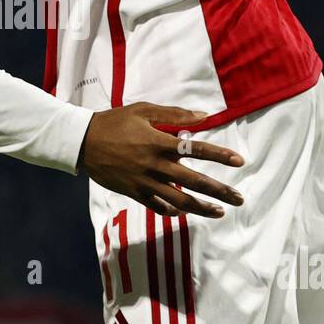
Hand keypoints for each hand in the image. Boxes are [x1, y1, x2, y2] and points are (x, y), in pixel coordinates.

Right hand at [78, 103, 243, 217]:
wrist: (83, 142)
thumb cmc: (115, 122)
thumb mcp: (143, 110)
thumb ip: (174, 115)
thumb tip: (204, 115)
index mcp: (159, 142)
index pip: (196, 149)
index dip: (220, 155)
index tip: (240, 162)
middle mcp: (155, 165)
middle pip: (194, 181)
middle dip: (219, 191)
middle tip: (239, 199)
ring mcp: (144, 182)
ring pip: (179, 201)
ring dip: (202, 208)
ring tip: (220, 212)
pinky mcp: (134, 192)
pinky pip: (158, 207)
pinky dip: (173, 211)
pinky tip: (185, 212)